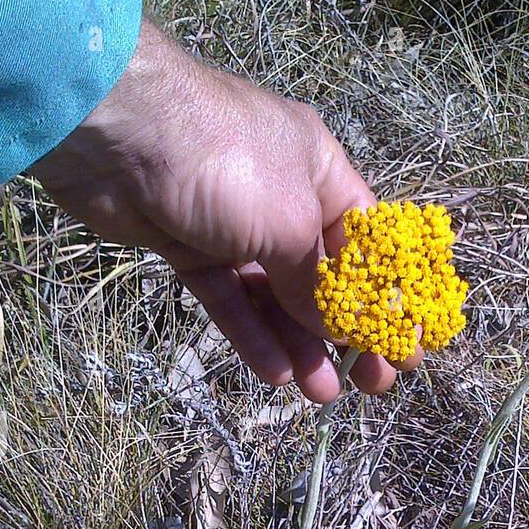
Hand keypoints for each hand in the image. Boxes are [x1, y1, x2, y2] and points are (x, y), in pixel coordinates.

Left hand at [31, 18, 417, 401]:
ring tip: (323, 392)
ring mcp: (232, 221)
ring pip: (274, 294)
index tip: (408, 343)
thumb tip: (338, 327)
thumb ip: (317, 282)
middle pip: (323, 275)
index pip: (368, 242)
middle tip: (373, 383)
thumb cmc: (229, 162)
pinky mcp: (187, 244)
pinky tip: (274, 372)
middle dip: (347, 331)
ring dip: (300, 344)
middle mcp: (281, 194)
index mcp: (321, 171)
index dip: (389, 295)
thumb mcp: (293, 224)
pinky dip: (250, 333)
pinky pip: (228, 296)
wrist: (120, 135)